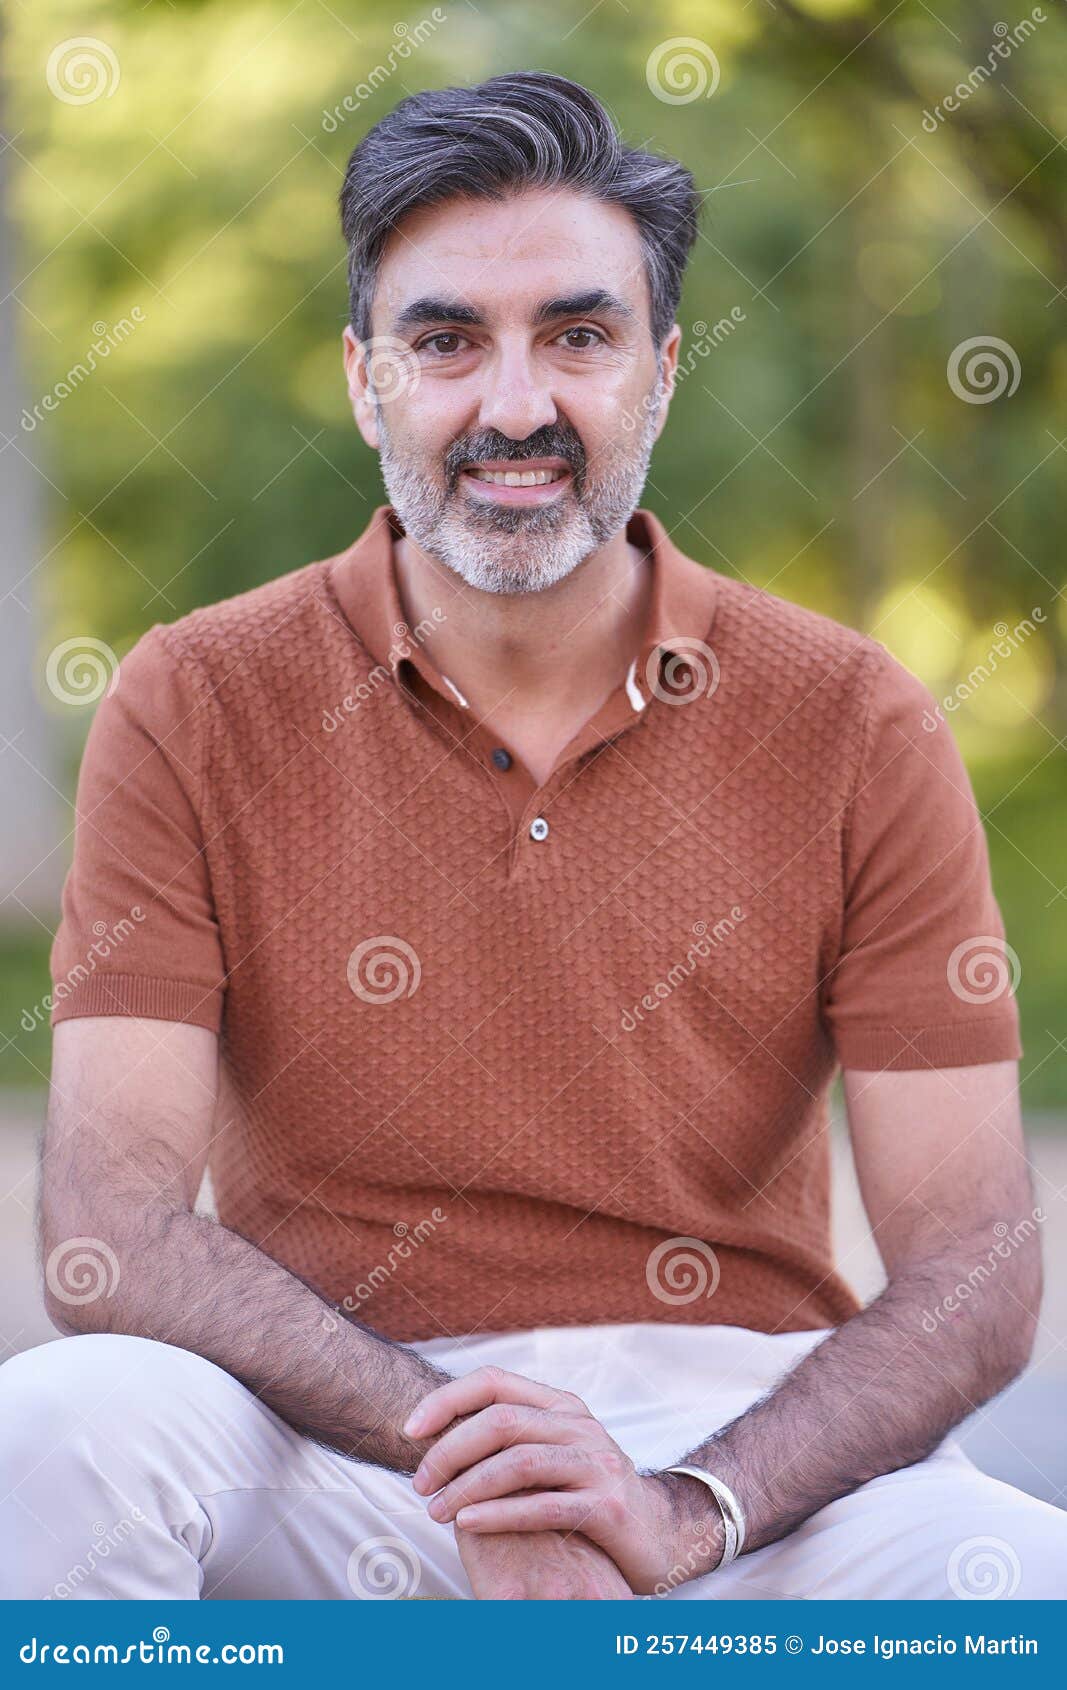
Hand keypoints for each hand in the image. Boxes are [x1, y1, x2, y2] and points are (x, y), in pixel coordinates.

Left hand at [406, 1365, 724, 1593]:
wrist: (659, 1536)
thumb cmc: (588, 1497)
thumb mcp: (553, 1457)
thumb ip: (510, 1441)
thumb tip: (434, 1434)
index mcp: (561, 1406)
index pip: (494, 1381)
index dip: (446, 1399)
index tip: (409, 1431)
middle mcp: (580, 1425)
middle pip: (500, 1421)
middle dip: (449, 1451)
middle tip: (420, 1485)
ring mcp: (597, 1463)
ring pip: (518, 1462)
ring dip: (467, 1487)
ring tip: (436, 1512)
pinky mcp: (607, 1506)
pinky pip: (543, 1506)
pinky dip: (499, 1514)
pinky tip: (468, 1525)